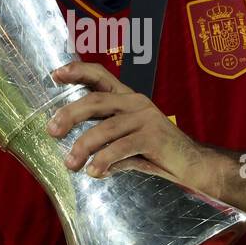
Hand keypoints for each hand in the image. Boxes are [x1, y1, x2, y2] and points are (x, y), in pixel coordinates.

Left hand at [47, 60, 224, 190]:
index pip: (100, 76)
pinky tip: (95, 172)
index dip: (78, 72)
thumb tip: (75, 156)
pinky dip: (104, 160)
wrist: (194, 165)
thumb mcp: (127, 142)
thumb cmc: (157, 153)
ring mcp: (146, 118)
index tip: (55, 74)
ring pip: (105, 128)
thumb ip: (105, 141)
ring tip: (71, 164)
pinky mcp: (154, 137)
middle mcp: (136, 103)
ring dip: (83, 146)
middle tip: (51, 131)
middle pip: (96, 101)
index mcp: (128, 99)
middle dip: (70, 114)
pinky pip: (121, 147)